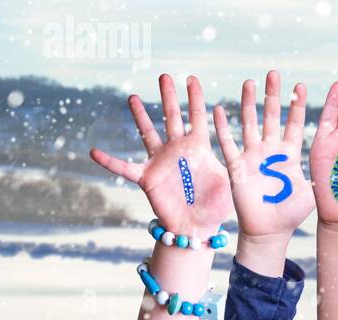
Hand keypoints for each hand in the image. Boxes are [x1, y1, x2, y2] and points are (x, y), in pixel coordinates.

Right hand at [91, 74, 231, 235]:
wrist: (197, 226)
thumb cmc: (216, 204)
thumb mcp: (229, 180)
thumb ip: (233, 162)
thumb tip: (244, 148)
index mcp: (199, 148)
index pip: (197, 117)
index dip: (195, 98)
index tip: (192, 78)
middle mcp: (178, 150)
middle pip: (172, 117)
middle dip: (169, 96)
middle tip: (165, 76)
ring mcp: (160, 162)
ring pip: (148, 133)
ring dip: (141, 115)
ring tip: (132, 96)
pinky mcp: (147, 178)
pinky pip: (124, 168)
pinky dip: (109, 161)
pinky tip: (93, 151)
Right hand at [213, 71, 314, 240]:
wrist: (269, 231)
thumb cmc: (292, 213)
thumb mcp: (312, 191)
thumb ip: (321, 175)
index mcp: (290, 154)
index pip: (294, 123)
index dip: (296, 105)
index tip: (299, 85)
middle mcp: (271, 151)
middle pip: (271, 116)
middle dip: (272, 95)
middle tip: (273, 73)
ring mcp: (253, 157)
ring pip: (250, 124)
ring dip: (248, 103)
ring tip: (248, 82)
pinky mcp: (237, 168)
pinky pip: (227, 145)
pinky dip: (222, 129)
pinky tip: (217, 110)